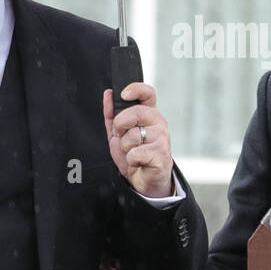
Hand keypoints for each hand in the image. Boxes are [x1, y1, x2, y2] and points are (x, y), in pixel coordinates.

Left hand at [103, 82, 173, 198]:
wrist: (144, 179)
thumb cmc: (134, 154)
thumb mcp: (118, 133)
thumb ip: (111, 114)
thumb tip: (108, 94)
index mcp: (149, 114)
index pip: (148, 93)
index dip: (136, 89)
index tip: (123, 95)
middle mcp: (159, 123)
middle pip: (137, 112)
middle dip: (121, 125)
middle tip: (120, 135)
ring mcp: (162, 138)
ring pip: (134, 135)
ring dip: (125, 147)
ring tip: (132, 152)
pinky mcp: (162, 154)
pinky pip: (135, 153)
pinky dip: (131, 160)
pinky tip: (138, 162)